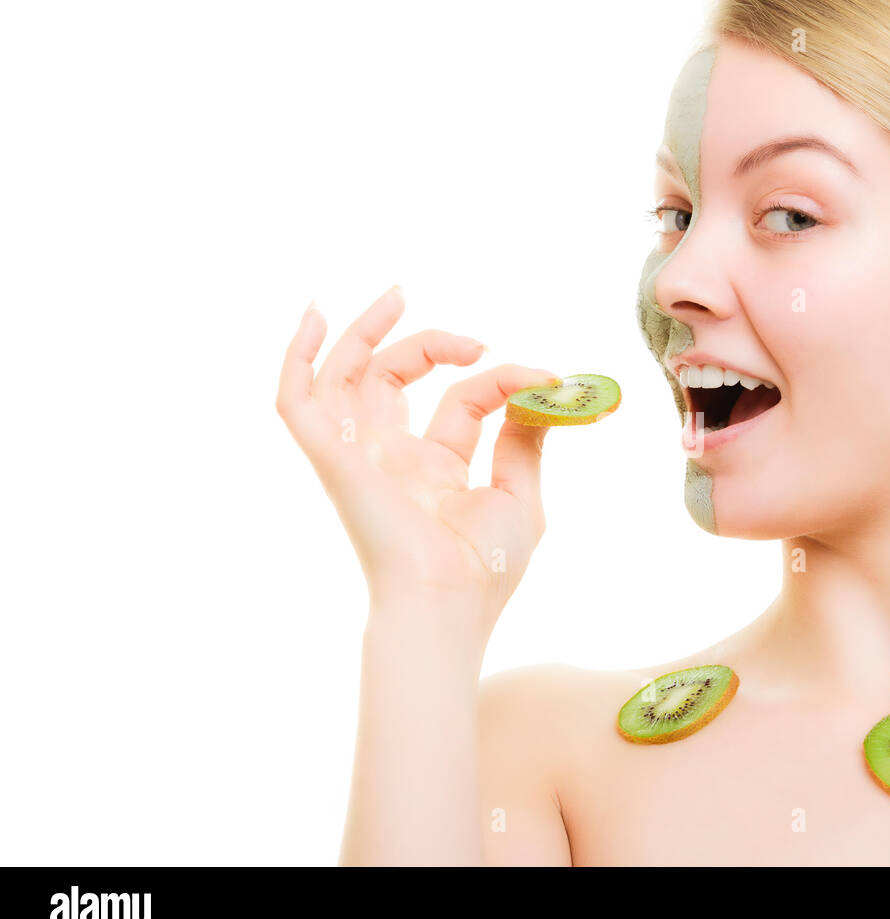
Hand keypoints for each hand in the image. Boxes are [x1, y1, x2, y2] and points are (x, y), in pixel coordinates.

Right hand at [276, 286, 559, 626]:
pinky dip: (297, 359)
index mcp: (435, 470)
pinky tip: (313, 318)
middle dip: (422, 342)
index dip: (502, 379)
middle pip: (391, 380)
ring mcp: (360, 457)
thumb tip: (542, 395)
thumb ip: (524, 443)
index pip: (464, 400)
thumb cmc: (485, 568)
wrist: (449, 603)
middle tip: (467, 331)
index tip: (543, 377)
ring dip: (362, 332)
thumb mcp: (519, 495)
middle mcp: (392, 459)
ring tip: (396, 295)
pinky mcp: (334, 458)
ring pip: (343, 379)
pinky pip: (297, 403)